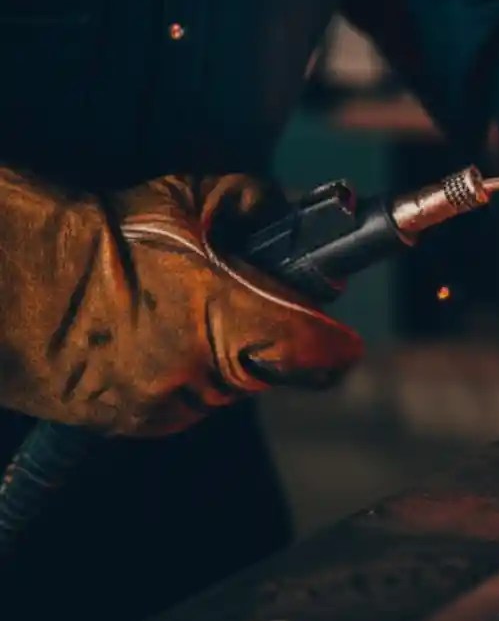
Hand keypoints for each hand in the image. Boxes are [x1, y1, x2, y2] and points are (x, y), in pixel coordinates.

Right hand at [0, 170, 362, 434]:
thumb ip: (260, 205)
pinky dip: (181, 378)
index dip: (336, 345)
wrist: (13, 277)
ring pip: (229, 388)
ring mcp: (168, 402)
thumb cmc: (105, 231)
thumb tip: (300, 225)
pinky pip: (185, 404)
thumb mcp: (191, 196)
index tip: (344, 341)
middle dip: (275, 342)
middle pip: (278, 371)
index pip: (318, 351)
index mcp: (228, 313)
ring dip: (223, 360)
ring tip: (178, 314)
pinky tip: (149, 340)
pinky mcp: (135, 423)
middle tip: (247, 304)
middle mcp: (204, 369)